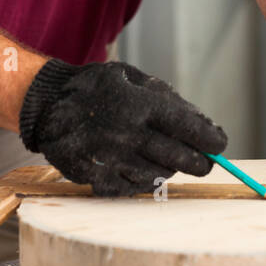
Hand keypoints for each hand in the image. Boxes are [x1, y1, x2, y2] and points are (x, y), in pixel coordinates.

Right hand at [18, 59, 227, 195]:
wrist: (44, 105)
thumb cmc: (94, 88)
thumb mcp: (129, 76)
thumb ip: (166, 97)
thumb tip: (203, 122)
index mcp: (138, 104)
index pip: (188, 127)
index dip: (211, 140)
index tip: (220, 144)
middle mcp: (126, 134)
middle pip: (178, 158)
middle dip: (199, 162)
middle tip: (204, 162)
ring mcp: (110, 159)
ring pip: (158, 176)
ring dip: (169, 170)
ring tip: (166, 160)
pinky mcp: (95, 178)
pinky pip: (131, 189)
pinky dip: (141, 181)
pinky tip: (139, 168)